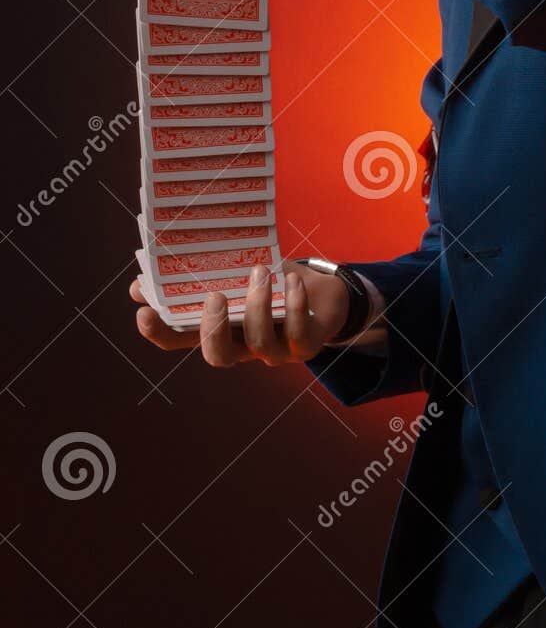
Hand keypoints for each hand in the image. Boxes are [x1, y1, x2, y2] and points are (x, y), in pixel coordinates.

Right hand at [130, 259, 356, 366]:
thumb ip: (192, 274)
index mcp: (219, 327)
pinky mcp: (306, 345)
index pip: (180, 340)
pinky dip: (294, 305)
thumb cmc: (271, 281)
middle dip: (213, 329)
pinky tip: (291, 280)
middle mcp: (243, 346)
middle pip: (218, 356)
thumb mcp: (232, 272)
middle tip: (214, 296)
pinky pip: (299, 334)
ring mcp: (275, 350)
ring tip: (259, 271)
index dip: (160, 333)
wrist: (323, 292)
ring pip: (260, 343)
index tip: (145, 313)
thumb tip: (140, 283)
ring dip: (258, 306)